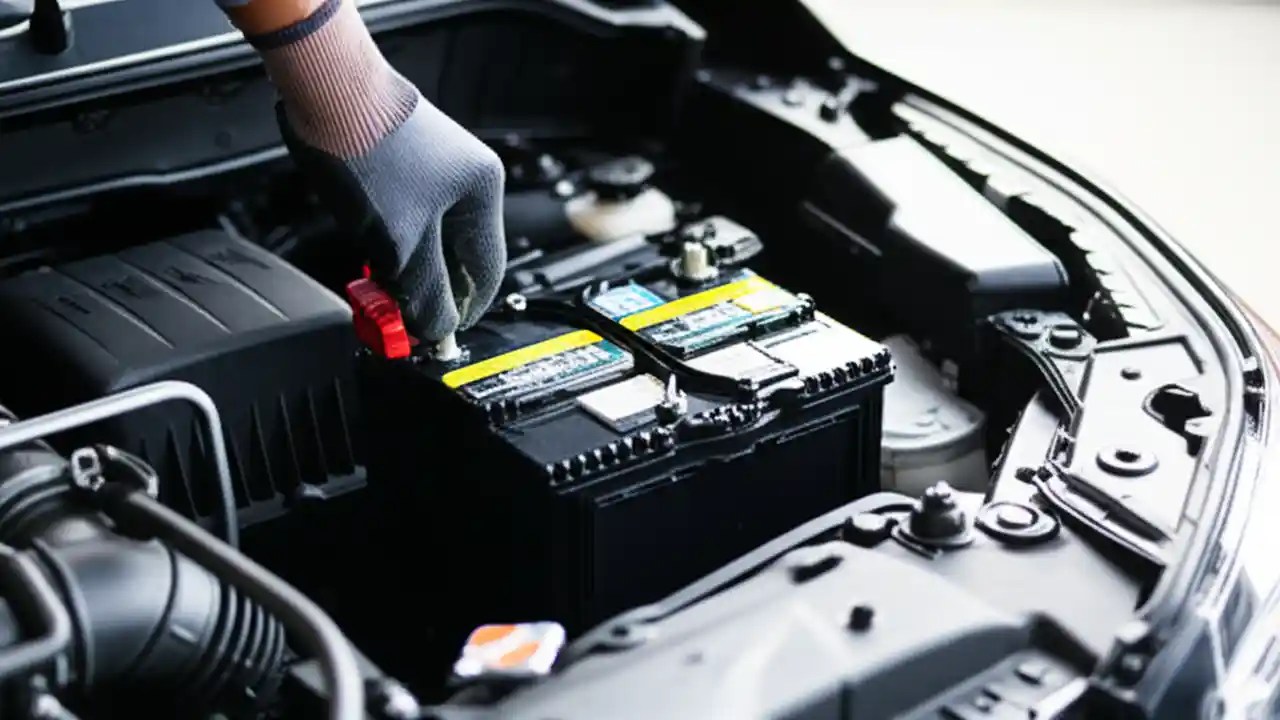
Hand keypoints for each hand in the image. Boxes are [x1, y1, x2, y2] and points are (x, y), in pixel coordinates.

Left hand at [280, 90, 506, 342]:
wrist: (324, 92)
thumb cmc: (367, 150)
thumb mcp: (401, 243)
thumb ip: (424, 293)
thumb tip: (437, 329)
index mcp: (482, 192)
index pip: (486, 271)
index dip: (463, 311)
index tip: (438, 337)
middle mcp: (466, 176)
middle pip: (457, 256)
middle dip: (430, 290)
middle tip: (403, 318)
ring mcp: (435, 166)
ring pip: (430, 238)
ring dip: (407, 268)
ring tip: (381, 288)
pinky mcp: (404, 161)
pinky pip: (409, 217)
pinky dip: (394, 243)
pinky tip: (371, 253)